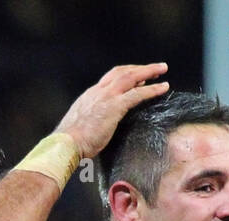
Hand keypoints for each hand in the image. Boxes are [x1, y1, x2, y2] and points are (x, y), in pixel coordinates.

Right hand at [54, 63, 169, 158]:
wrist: (65, 144)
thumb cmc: (70, 143)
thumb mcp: (80, 126)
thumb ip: (90, 122)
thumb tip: (96, 129)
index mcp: (89, 96)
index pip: (109, 79)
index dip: (125, 75)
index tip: (137, 76)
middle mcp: (98, 92)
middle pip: (121, 72)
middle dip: (139, 68)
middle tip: (155, 68)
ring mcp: (106, 97)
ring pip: (131, 76)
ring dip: (149, 71)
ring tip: (163, 69)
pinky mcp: (114, 107)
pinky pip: (137, 94)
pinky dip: (152, 89)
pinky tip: (163, 87)